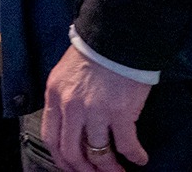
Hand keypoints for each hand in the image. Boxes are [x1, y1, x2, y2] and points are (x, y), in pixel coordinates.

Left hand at [42, 46, 151, 171]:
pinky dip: (134, 156)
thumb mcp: (66, 73)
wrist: (117, 33)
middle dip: (84, 169)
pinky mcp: (121, 112)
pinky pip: (126, 145)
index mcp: (55, 96)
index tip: (72, 168)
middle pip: (72, 152)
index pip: (51, 138)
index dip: (62, 159)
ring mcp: (96, 111)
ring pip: (98, 154)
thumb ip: (64, 99)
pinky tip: (140, 158)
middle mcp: (71, 106)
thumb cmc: (95, 51)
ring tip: (118, 171)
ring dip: (109, 168)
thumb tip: (72, 126)